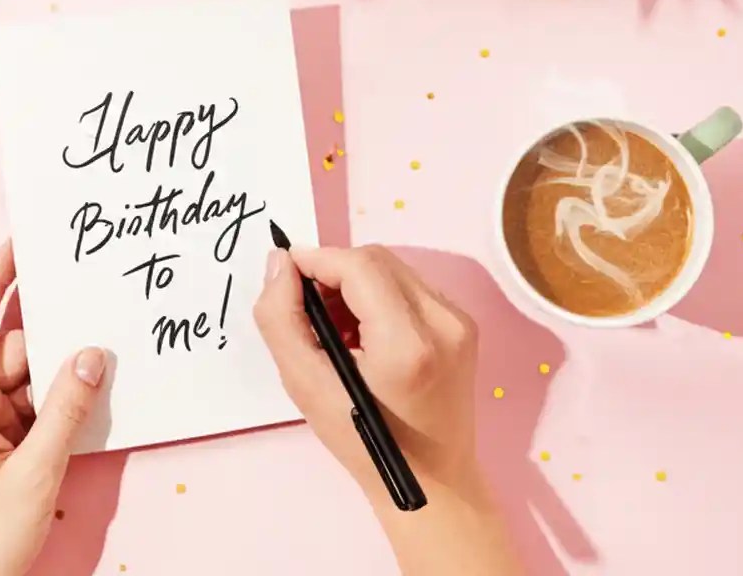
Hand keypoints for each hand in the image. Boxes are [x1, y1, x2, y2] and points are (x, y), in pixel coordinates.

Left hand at [0, 243, 106, 575]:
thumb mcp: (37, 470)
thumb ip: (67, 407)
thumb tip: (93, 353)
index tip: (21, 243)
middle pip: (4, 351)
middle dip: (45, 353)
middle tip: (90, 348)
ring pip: (14, 381)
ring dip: (47, 388)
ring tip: (81, 399)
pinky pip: (13, 407)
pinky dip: (41, 410)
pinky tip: (67, 421)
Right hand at [254, 245, 479, 498]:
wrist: (433, 481)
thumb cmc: (364, 443)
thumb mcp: (305, 385)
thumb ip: (282, 318)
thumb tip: (279, 263)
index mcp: (407, 344)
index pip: (357, 266)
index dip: (315, 260)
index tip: (285, 276)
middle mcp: (443, 323)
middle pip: (376, 260)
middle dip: (333, 273)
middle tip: (308, 310)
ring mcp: (459, 322)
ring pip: (392, 269)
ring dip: (355, 285)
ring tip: (336, 330)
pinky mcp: (463, 324)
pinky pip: (409, 287)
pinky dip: (378, 297)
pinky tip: (365, 336)